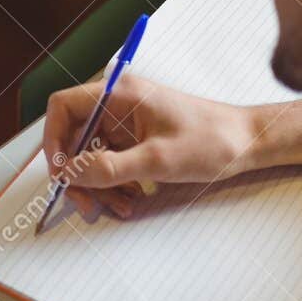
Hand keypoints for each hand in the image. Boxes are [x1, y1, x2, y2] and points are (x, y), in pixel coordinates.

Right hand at [43, 77, 258, 219]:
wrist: (248, 143)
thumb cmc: (211, 141)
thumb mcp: (156, 160)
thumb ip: (108, 167)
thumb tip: (70, 174)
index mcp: (119, 94)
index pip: (63, 107)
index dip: (53, 139)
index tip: (60, 172)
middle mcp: (118, 104)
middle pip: (75, 137)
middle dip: (78, 173)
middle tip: (86, 204)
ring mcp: (127, 122)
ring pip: (92, 154)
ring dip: (99, 184)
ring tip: (120, 206)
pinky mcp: (137, 138)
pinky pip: (111, 161)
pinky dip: (115, 183)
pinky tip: (131, 199)